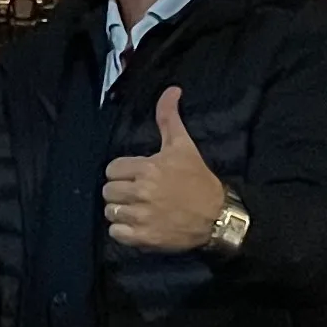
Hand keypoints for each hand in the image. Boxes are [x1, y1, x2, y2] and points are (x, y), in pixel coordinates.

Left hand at [102, 89, 228, 253]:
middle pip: (108, 191)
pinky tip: (137, 225)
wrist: (217, 215)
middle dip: (120, 192)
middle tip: (138, 194)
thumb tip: (172, 89)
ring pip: (110, 212)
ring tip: (137, 210)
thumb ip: (169, 118)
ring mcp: (141, 216)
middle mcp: (141, 192)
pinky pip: (115, 233)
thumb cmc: (197, 179)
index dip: (123, 173)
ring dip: (120, 211)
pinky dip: (123, 231)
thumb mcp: (183, 145)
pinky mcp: (143, 237)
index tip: (137, 177)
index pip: (112, 169)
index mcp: (147, 168)